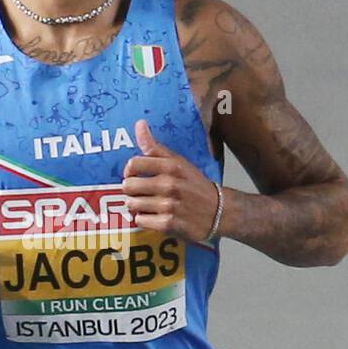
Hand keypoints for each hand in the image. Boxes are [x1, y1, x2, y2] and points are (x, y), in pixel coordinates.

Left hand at [122, 119, 220, 242]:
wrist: (219, 212)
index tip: (135, 175)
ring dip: (137, 206)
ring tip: (148, 205)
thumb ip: (155, 146)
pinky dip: (144, 220)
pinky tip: (154, 216)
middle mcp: (169, 185)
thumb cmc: (195, 185)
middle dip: (131, 190)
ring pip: (132, 204)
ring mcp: (169, 205)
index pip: (133, 164)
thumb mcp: (178, 162)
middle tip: (141, 192)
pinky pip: (140, 221)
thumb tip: (139, 124)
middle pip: (128, 186)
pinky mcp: (168, 224)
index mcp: (171, 167)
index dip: (130, 171)